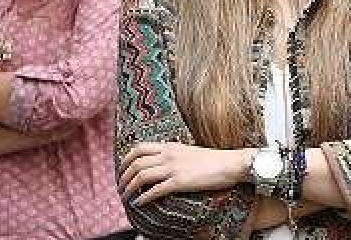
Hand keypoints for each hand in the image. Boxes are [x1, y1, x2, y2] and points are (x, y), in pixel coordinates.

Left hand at [118, 142, 246, 204]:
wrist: (230, 163)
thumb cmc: (213, 159)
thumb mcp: (188, 151)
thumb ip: (173, 154)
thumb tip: (162, 160)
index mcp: (168, 146)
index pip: (138, 148)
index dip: (125, 160)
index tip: (121, 170)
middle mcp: (167, 155)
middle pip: (135, 163)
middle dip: (123, 176)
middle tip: (120, 187)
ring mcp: (173, 168)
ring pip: (141, 176)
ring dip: (129, 188)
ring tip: (125, 197)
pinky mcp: (180, 182)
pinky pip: (155, 190)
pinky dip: (143, 198)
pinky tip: (138, 203)